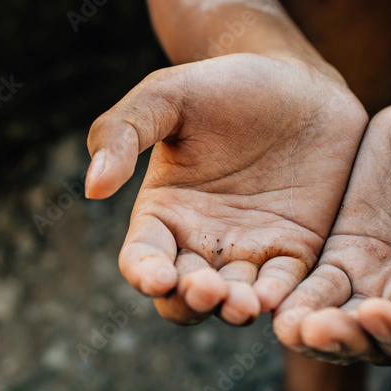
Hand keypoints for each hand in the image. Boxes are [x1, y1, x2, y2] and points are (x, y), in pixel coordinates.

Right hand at [86, 53, 366, 325]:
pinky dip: (280, 299)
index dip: (145, 274)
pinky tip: (279, 297)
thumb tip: (94, 187)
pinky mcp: (295, 251)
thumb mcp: (166, 95)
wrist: (297, 80)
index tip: (157, 277)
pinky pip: (285, 286)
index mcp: (162, 213)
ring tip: (244, 304)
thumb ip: (123, 132)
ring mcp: (249, 251)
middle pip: (184, 296)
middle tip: (207, 290)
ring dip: (235, 310)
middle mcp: (201, 242)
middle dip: (191, 302)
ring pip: (233, 301)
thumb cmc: (222, 85)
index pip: (142, 258)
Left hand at [274, 96, 390, 378]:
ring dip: (317, 334)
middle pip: (382, 347)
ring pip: (343, 328)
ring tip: (289, 328)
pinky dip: (298, 303)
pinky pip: (316, 293)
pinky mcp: (339, 264)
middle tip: (317, 329)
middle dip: (349, 341)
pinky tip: (274, 304)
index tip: (375, 312)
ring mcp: (373, 288)